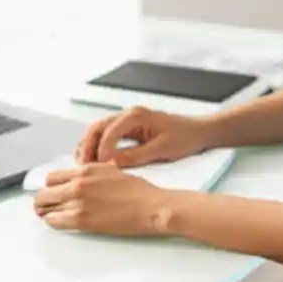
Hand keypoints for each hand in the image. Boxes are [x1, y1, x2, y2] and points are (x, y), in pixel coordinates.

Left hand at [33, 162, 176, 235]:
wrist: (150, 207)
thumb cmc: (138, 191)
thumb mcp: (112, 171)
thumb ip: (93, 173)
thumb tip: (83, 179)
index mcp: (86, 169)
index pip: (53, 177)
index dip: (52, 187)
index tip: (54, 193)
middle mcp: (78, 183)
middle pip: (44, 192)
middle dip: (44, 200)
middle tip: (48, 207)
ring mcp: (78, 201)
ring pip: (45, 207)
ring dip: (46, 212)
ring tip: (52, 216)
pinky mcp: (81, 219)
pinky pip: (54, 221)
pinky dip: (53, 222)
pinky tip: (60, 222)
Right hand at [75, 106, 213, 167]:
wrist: (199, 131)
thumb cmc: (185, 138)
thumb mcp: (161, 150)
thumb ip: (135, 156)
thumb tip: (111, 163)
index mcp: (136, 115)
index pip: (110, 130)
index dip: (102, 148)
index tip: (99, 165)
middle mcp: (128, 115)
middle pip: (98, 127)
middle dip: (88, 146)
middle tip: (83, 166)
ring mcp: (127, 121)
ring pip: (99, 131)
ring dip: (89, 146)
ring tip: (84, 165)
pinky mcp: (128, 129)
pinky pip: (106, 136)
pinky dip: (97, 146)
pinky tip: (94, 161)